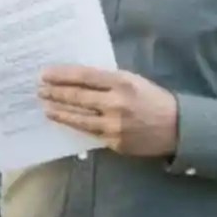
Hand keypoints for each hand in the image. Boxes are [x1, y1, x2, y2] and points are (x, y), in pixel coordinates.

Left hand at [38, 65, 178, 156]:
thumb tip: (79, 79)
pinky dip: (74, 125)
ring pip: (79, 118)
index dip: (62, 75)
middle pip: (77, 97)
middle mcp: (116, 103)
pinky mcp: (114, 142)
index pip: (84, 77)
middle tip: (39, 90)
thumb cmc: (153, 99)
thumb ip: (109, 80)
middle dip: (55, 93)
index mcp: (121, 82)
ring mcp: (114, 125)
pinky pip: (89, 132)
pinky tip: (64, 121)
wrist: (177, 127)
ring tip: (45, 106)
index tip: (45, 74)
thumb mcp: (134, 81)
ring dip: (59, 111)